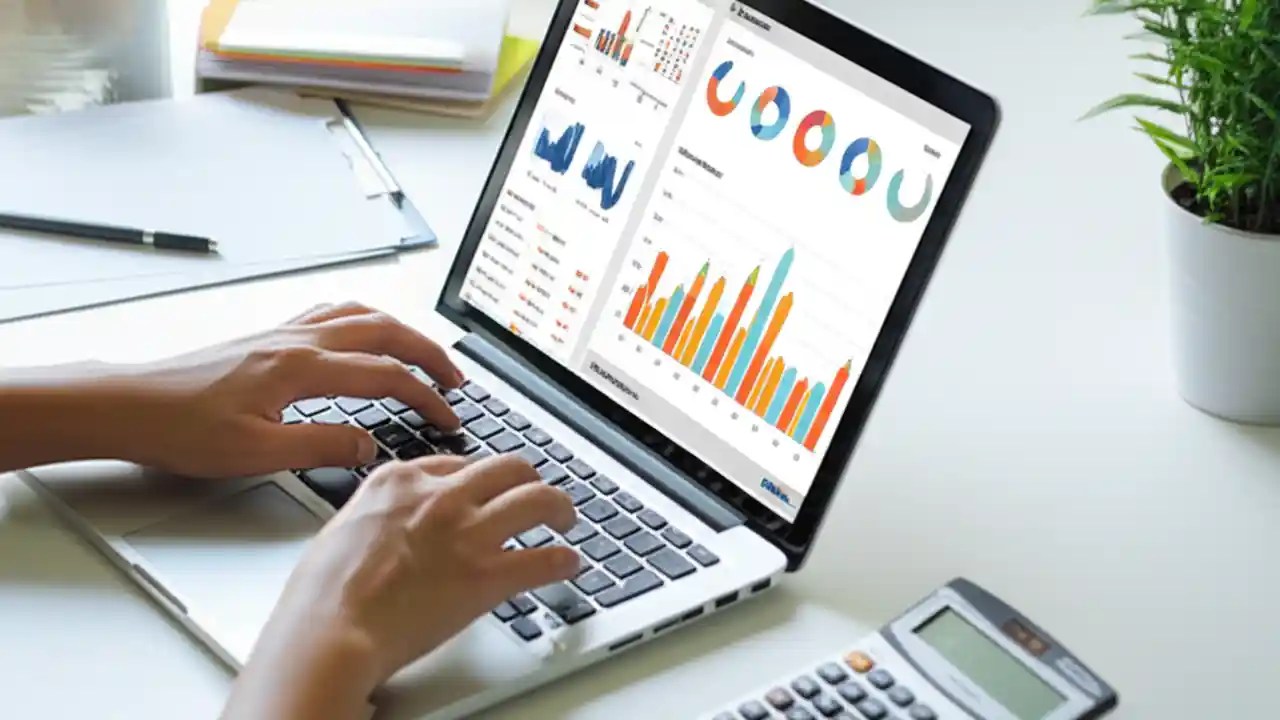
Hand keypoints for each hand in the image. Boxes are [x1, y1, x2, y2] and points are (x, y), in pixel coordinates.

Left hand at [99, 303, 462, 477]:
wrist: (129, 406)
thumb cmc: (181, 430)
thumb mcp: (257, 453)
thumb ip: (322, 445)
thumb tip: (370, 445)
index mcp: (300, 368)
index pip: (385, 376)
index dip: (425, 397)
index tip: (448, 416)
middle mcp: (295, 341)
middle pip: (383, 331)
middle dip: (427, 352)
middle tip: (454, 378)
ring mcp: (281, 334)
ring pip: (358, 315)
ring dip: (398, 331)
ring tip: (421, 354)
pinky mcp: (267, 339)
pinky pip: (329, 314)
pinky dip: (363, 321)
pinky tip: (363, 336)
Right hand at [222, 455, 579, 719]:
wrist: (329, 629)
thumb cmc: (323, 593)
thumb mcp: (342, 529)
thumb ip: (378, 518)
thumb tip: (388, 527)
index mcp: (400, 481)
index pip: (457, 462)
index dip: (479, 477)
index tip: (487, 488)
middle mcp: (440, 497)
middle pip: (507, 467)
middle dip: (528, 478)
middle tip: (536, 494)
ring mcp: (467, 532)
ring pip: (538, 499)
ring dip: (559, 508)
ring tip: (565, 518)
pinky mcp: (487, 575)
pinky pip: (543, 559)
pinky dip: (562, 561)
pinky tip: (568, 564)